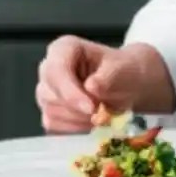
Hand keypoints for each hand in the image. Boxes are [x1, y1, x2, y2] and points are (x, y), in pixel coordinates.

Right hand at [35, 37, 174, 132]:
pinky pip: (54, 125)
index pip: (56, 70)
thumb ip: (108, 76)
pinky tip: (92, 121)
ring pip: (51, 111)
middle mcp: (50, 68)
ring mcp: (47, 91)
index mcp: (65, 48)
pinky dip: (74, 128)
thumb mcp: (124, 68)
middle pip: (50, 94)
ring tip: (102, 114)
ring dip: (79, 119)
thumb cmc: (124, 70)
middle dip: (77, 108)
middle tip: (102, 113)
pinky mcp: (49, 110)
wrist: (128, 84)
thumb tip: (91, 87)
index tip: (91, 107)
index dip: (71, 92)